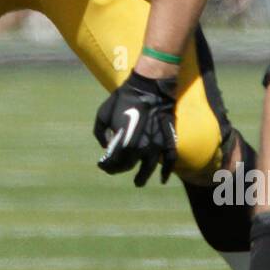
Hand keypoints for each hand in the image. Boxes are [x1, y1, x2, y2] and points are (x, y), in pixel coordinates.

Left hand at [94, 72, 178, 186]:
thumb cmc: (124, 98)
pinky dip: (167, 171)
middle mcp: (140, 149)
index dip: (106, 166)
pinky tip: (163, 179)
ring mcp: (156, 146)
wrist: (150, 86)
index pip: (114, 163)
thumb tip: (106, 146)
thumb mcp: (103, 113)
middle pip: (130, 166)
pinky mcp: (168, 140)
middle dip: (120, 169)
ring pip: (149, 168)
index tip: (102, 165)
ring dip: (143, 177)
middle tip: (116, 170)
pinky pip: (170, 160)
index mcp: (124, 143)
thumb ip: (100, 132)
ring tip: (138, 182)